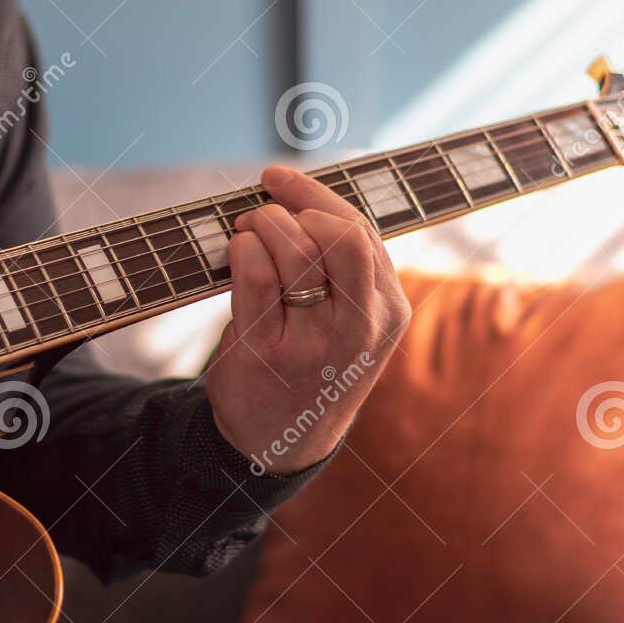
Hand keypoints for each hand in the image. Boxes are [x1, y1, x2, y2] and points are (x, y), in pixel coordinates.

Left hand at [206, 166, 410, 474]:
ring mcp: (314, 345)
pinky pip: (255, 275)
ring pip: (295, 249)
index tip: (279, 178)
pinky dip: (241, 249)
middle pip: (339, 235)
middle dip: (293, 207)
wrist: (279, 444)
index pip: (361, 231)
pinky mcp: (266, 354)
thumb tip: (304, 196)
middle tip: (262, 209)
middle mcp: (359, 329)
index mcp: (387, 312)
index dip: (314, 194)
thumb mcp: (353, 323)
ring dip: (260, 224)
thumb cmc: (312, 366)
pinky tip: (236, 252)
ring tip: (245, 231)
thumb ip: (348, 269)